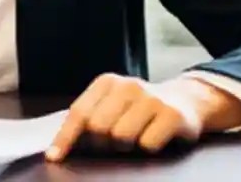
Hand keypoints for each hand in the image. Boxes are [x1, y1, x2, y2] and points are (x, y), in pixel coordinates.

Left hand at [46, 74, 240, 161]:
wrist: (186, 101)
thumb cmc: (139, 109)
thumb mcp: (112, 105)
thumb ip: (88, 119)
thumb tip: (59, 148)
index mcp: (107, 83)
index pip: (79, 113)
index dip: (65, 138)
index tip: (54, 157)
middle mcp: (128, 86)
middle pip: (98, 128)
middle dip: (102, 142)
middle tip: (113, 142)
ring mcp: (152, 99)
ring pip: (121, 137)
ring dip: (125, 146)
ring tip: (135, 137)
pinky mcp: (172, 115)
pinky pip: (147, 145)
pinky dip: (147, 148)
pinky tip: (154, 137)